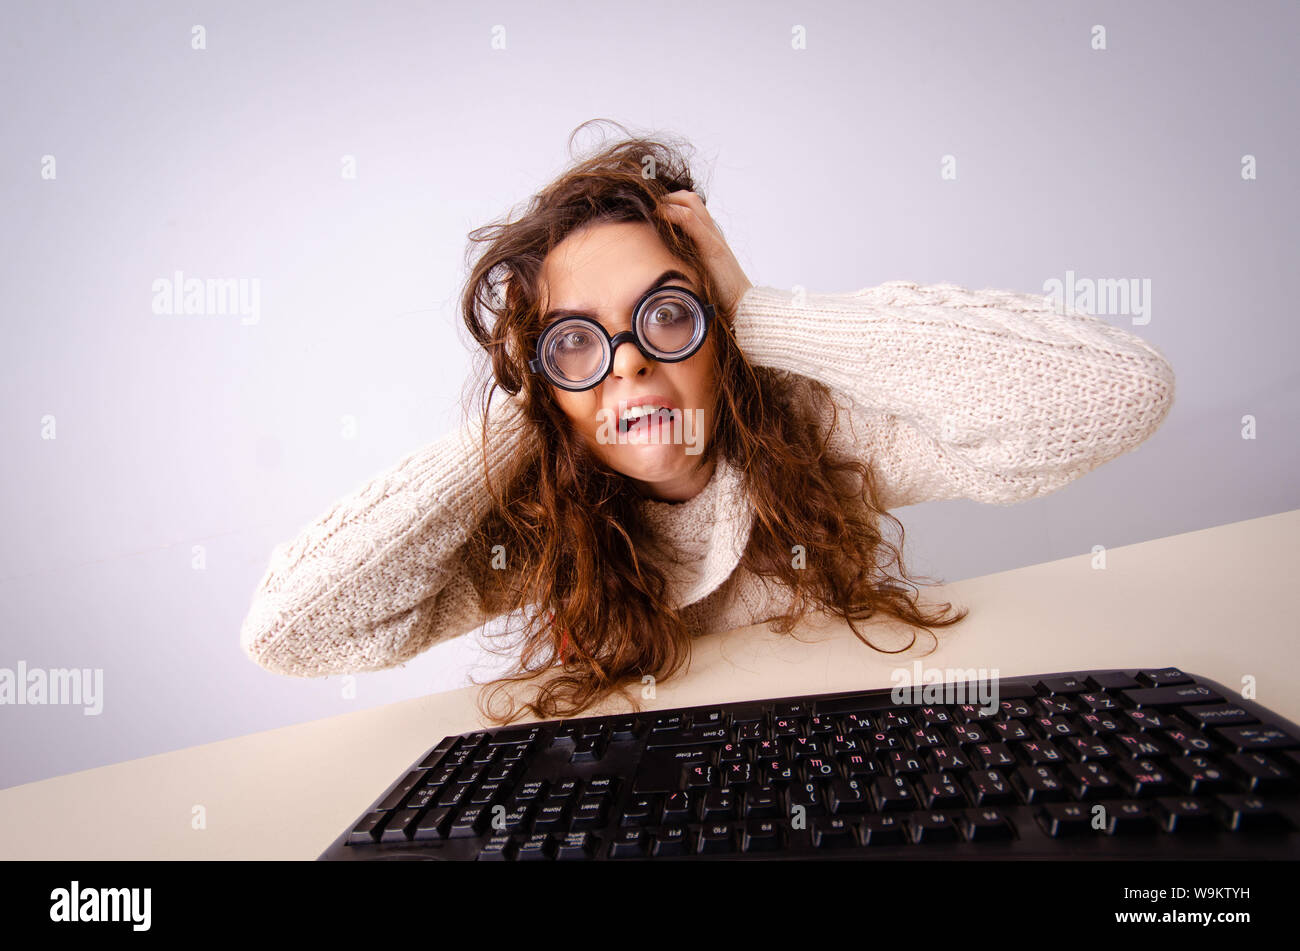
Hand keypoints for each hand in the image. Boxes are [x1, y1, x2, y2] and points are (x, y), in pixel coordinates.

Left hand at [662, 190, 752, 313]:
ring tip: (650, 208)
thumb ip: (688, 265)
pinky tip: (658, 214)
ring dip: (667, 200)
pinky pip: (690, 220)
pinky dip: (672, 213)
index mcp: (710, 237)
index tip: (652, 210)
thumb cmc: (721, 294)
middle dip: (666, 197)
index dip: (671, 202)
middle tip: (647, 205)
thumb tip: (667, 268)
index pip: (691, 207)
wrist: (742, 305)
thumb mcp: (700, 275)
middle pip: (690, 199)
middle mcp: (712, 232)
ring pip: (690, 203)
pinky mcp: (712, 247)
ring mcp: (713, 237)